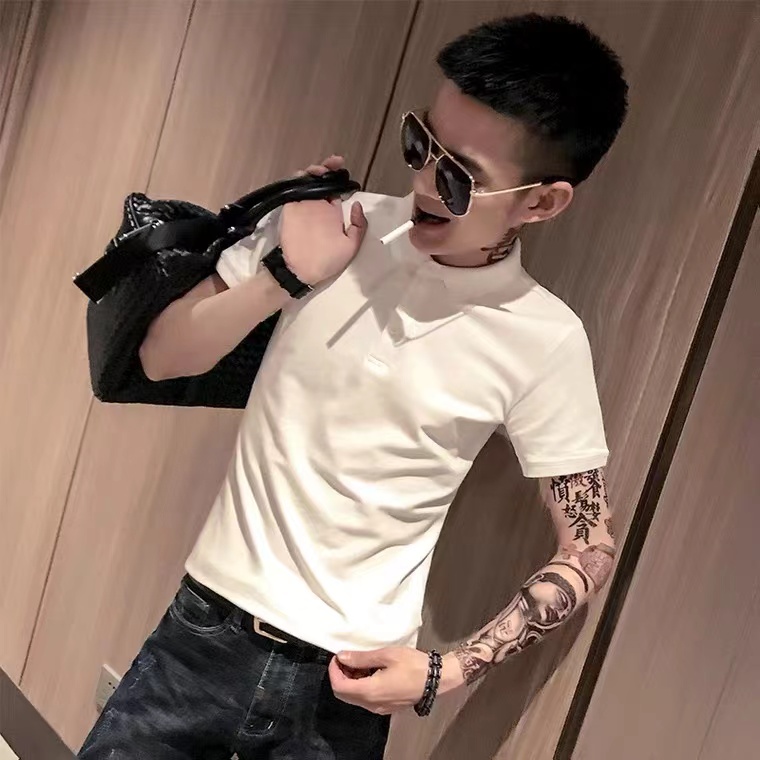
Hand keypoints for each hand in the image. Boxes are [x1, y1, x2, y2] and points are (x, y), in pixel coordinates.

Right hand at [280, 154, 366, 286]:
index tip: (343, 168)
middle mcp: (319, 207)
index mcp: (333, 214)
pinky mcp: (291, 207)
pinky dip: (298, 178)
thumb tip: (357, 205)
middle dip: (328, 168)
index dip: (340, 178)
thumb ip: (359, 227)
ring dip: (315, 172)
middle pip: (323, 181)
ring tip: (321, 170)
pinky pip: (293, 188)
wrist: (301, 271)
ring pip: (308, 181)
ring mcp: (304, 206)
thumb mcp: (351, 247)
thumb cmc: (327, 261)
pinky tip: (307, 176)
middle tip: (334, 162)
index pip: (337, 190)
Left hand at [328, 647, 465, 714]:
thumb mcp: (386, 655)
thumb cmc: (413, 665)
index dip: (334, 670)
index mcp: (369, 692)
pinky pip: (365, 699)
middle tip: (347, 658)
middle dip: (340, 676)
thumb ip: (361, 658)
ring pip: (354, 698)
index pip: (339, 686)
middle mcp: (372, 704)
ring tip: (359, 662)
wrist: (435, 680)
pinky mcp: (386, 707)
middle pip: (344, 694)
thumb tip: (342, 657)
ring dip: (351, 681)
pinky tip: (370, 671)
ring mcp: (379, 708)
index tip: (338, 656)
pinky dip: (361, 686)